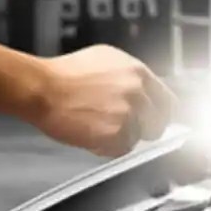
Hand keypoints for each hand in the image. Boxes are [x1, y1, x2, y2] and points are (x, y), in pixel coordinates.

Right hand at [24, 45, 177, 157]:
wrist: (40, 88)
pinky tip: (91, 133)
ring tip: (97, 124)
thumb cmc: (64, 75)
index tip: (156, 120)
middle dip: (143, 128)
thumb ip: (130, 77)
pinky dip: (108, 147)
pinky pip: (122, 149)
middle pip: (159, 123)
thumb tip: (146, 91)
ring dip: (122, 137)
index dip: (160, 114)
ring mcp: (129, 113)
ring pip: (139, 137)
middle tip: (120, 125)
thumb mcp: (106, 61)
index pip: (169, 101)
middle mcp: (137, 91)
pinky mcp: (117, 133)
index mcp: (138, 72)